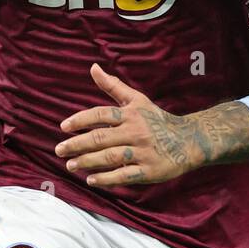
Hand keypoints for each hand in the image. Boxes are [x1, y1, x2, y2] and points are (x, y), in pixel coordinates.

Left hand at [56, 64, 248, 187]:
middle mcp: (135, 132)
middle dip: (77, 145)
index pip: (101, 114)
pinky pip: (124, 175)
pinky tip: (91, 180)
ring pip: (110, 157)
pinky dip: (107, 178)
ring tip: (71, 166)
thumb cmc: (157, 120)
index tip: (63, 127)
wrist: (189, 141)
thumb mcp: (137, 100)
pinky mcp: (149, 171)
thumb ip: (113, 86)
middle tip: (59, 151)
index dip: (80, 120)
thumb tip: (93, 67)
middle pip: (101, 138)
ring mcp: (142, 152)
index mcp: (130, 114)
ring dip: (87, 162)